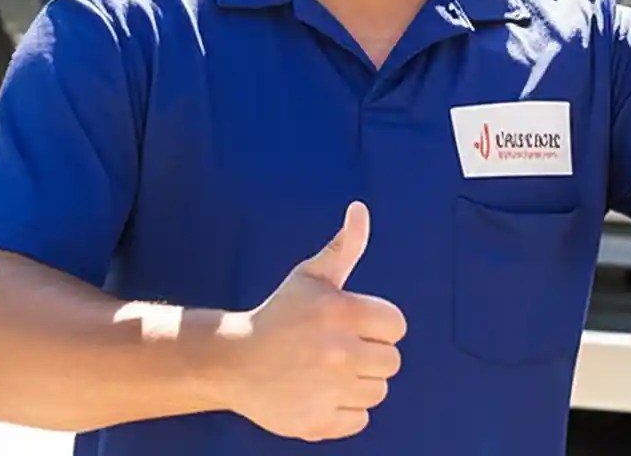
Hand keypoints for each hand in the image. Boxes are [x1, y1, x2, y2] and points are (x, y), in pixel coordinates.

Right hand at [209, 201, 406, 441]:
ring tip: (329, 373)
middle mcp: (340, 352)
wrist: (233, 361)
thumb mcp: (311, 276)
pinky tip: (322, 395)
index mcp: (343, 313)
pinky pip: (359, 419)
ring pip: (378, 392)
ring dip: (359, 384)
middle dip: (370, 356)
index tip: (351, 326)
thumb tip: (361, 208)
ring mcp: (329, 390)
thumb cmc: (280, 314)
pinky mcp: (319, 422)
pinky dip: (345, 411)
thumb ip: (345, 247)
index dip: (377, 326)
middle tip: (336, 351)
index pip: (396, 326)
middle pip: (391, 362)